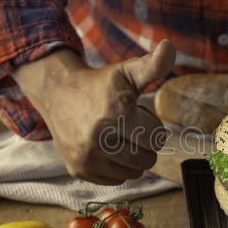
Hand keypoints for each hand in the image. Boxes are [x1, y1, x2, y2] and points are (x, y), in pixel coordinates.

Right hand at [12, 40, 175, 184]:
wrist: (57, 93)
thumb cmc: (100, 84)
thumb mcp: (128, 72)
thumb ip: (153, 65)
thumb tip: (169, 46)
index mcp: (116, 114)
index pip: (157, 138)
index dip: (152, 125)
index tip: (138, 113)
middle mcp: (99, 139)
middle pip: (147, 159)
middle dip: (144, 143)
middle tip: (128, 126)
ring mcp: (87, 158)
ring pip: (133, 173)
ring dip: (132, 157)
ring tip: (116, 136)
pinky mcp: (79, 170)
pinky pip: (115, 181)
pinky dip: (116, 168)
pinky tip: (105, 148)